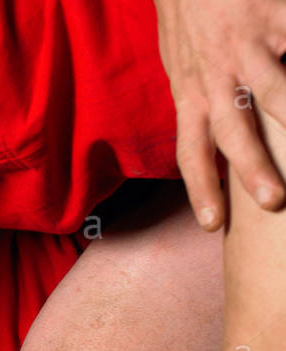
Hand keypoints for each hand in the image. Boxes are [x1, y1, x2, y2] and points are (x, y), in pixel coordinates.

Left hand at [154, 0, 285, 227]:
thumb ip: (198, 98)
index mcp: (190, 93)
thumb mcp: (180, 63)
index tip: (212, 224)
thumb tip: (207, 137)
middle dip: (253, 169)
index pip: (191, 151)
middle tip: (274, 202)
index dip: (201, 189)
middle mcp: (214, 76)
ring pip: (275, 91)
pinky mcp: (276, 14)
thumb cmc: (189, 16)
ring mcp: (248, 46)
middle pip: (233, 131)